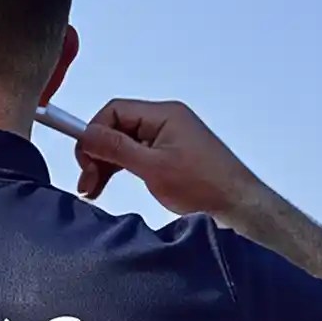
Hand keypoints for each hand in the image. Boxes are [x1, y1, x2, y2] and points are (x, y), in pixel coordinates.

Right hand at [74, 99, 266, 218]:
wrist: (239, 209)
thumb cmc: (207, 186)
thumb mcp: (153, 167)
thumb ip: (116, 148)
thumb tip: (87, 135)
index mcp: (164, 115)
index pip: (114, 111)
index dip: (93, 132)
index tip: (82, 157)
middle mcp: (165, 122)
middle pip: (116, 127)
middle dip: (96, 152)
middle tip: (87, 180)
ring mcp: (167, 139)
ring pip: (122, 144)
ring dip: (104, 164)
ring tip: (93, 189)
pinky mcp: (168, 156)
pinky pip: (134, 155)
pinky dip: (118, 169)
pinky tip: (108, 185)